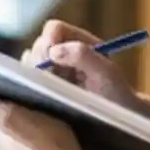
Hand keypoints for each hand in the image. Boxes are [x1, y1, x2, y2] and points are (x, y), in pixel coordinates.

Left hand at [0, 81, 95, 149]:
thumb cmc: (38, 141)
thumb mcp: (6, 115)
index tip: (3, 80)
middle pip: (1, 122)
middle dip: (10, 107)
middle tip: (27, 89)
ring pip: (19, 133)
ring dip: (27, 120)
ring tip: (43, 104)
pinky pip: (37, 143)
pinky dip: (41, 133)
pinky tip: (55, 126)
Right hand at [23, 20, 141, 112]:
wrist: (120, 120)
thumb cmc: (118, 94)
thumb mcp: (107, 74)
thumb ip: (84, 56)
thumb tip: (54, 51)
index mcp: (78, 40)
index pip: (55, 29)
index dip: (49, 40)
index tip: (50, 58)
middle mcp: (62, 52)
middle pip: (38, 45)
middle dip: (41, 60)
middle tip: (51, 78)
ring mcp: (52, 70)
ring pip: (30, 63)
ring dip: (37, 75)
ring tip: (54, 91)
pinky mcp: (45, 88)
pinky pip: (29, 82)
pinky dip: (33, 87)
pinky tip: (47, 98)